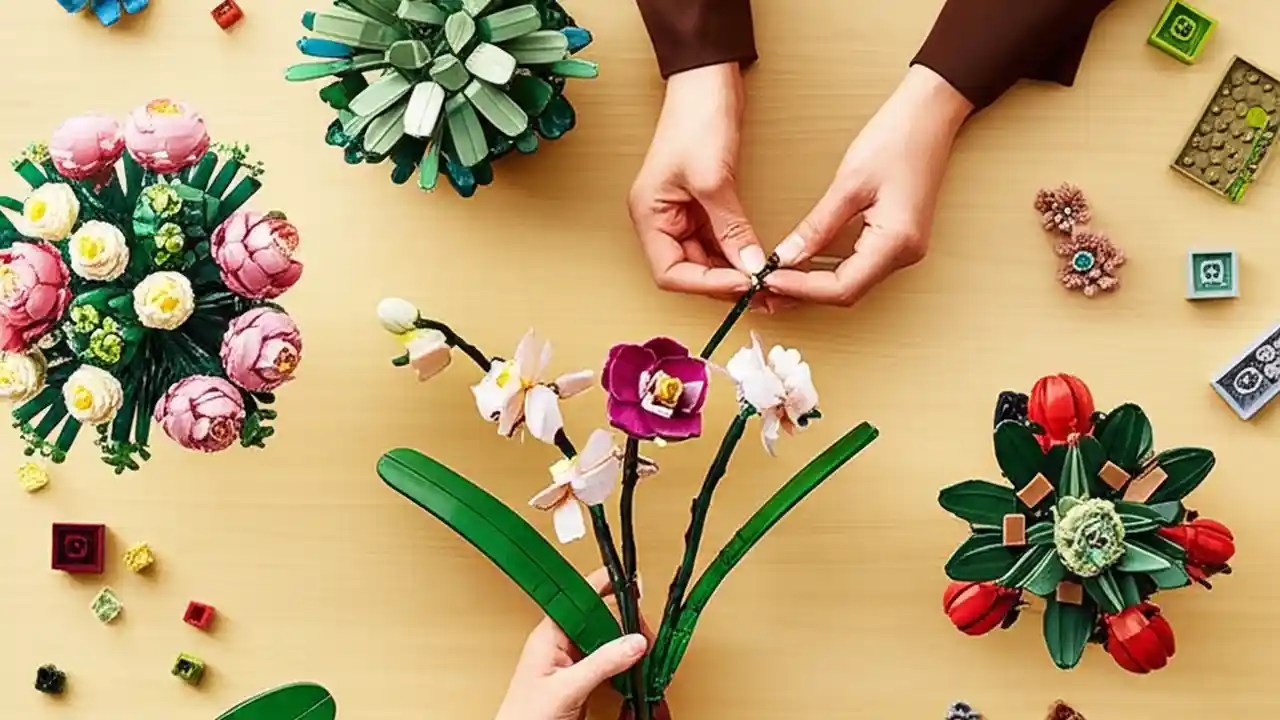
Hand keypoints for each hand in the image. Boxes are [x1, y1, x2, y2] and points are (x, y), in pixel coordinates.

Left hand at [495, 569, 647, 719]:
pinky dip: (620, 661)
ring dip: (623, 641)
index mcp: (550, 634)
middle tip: (645, 631)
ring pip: (603, 637)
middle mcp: (559, 642)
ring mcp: (569, 660)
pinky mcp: (578, 678)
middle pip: (597, 616)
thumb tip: (635, 641)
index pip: (579, 598)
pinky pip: (604, 659)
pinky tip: (631, 666)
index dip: (604, 586)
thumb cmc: (525, 717)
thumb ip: (602, 663)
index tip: (630, 581)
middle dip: (623, 619)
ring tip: (644, 648)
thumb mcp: (567, 688)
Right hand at [628, 63, 768, 299]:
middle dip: (724, 283)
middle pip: (690, 271)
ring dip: (734, 270)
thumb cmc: (696, 119)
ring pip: (707, 259)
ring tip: (766, 280)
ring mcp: (682, 214)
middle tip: (761, 291)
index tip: (742, 284)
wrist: (707, 80)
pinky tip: (759, 260)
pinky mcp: (702, 205)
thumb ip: (731, 229)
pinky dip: (738, 252)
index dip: (706, 284)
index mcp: (649, 217)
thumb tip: (751, 267)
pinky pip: (718, 241)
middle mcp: (661, 220)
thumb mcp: (714, 180)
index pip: (671, 273)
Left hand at [765, 65, 973, 306]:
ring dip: (813, 286)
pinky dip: (827, 271)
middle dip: (803, 294)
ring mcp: (903, 249)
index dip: (802, 289)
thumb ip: (818, 226)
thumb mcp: (849, 184)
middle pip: (847, 292)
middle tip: (762, 289)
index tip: (769, 280)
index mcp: (897, 242)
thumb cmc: (898, 139)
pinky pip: (858, 267)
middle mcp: (904, 254)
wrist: (930, 115)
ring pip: (851, 282)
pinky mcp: (896, 240)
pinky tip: (801, 267)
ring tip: (774, 281)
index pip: (843, 287)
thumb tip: (786, 257)